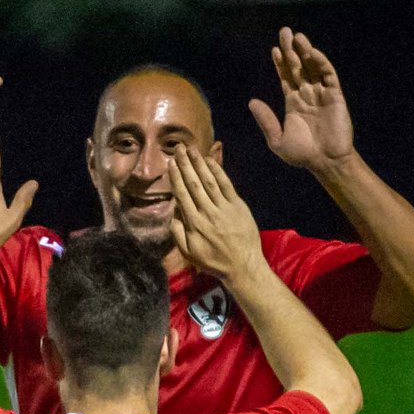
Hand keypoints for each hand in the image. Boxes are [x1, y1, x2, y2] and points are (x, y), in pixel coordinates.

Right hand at [168, 148, 262, 282]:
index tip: (170, 163)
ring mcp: (224, 208)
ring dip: (199, 163)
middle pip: (193, 183)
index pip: (182, 194)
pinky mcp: (238, 206)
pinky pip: (226, 185)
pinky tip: (210, 161)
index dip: (175, 177)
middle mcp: (207, 212)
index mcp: (194, 223)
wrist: (243, 266)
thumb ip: (177, 232)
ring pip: (209, 181)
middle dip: (185, 164)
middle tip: (178, 148)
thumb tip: (172, 212)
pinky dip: (218, 171)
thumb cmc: (213, 261)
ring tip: (191, 149)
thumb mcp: (188, 252)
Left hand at [248, 27, 354, 172]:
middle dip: (291, 50)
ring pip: (312, 67)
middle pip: (298, 67)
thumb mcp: (277, 139)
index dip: (280, 63)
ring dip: (305, 51)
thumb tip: (251, 101)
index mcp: (293, 102)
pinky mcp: (335, 97)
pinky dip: (321, 63)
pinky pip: (328, 76)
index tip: (273, 49)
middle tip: (284, 31)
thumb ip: (266, 120)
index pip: (286, 77)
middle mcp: (307, 95)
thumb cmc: (302, 154)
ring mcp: (322, 94)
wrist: (325, 163)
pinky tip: (313, 52)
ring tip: (297, 36)